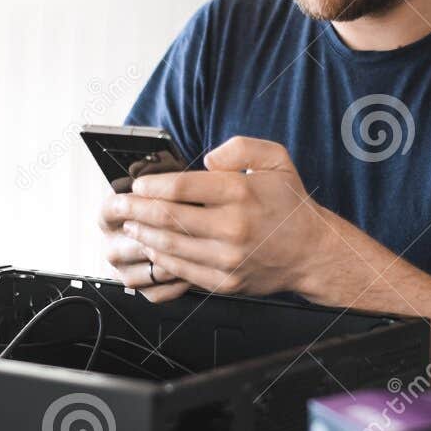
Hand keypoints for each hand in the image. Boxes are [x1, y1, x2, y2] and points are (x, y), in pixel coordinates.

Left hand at [108, 136, 339, 296]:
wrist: (311, 252)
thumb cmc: (290, 206)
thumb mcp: (275, 160)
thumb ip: (240, 148)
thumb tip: (206, 159)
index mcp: (241, 194)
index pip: (182, 188)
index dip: (152, 185)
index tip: (138, 184)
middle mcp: (233, 227)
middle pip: (169, 218)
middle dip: (136, 211)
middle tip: (118, 205)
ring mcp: (228, 259)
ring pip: (170, 246)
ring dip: (143, 235)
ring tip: (129, 225)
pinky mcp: (225, 282)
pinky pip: (182, 271)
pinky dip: (160, 258)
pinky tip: (151, 248)